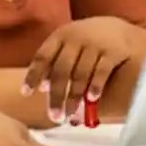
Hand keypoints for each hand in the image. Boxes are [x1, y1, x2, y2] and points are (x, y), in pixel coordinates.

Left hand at [20, 17, 145, 123]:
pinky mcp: (113, 51)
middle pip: (61, 70)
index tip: (26, 94)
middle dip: (56, 95)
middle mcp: (76, 38)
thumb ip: (55, 63)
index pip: (43, 56)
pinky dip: (95, 85)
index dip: (33, 75)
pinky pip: (102, 71)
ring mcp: (95, 44)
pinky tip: (91, 99)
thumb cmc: (87, 42)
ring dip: (74, 95)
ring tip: (70, 113)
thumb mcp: (69, 45)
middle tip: (54, 117)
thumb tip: (42, 87)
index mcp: (60, 36)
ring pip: (81, 73)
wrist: (119, 28)